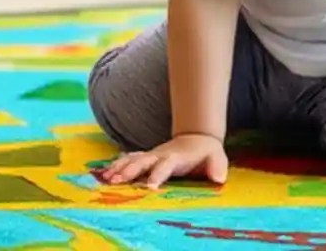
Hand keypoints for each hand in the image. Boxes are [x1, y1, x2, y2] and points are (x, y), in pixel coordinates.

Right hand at [98, 133, 227, 188]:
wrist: (196, 138)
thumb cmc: (206, 151)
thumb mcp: (216, 157)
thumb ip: (217, 167)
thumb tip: (220, 179)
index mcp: (175, 157)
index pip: (165, 166)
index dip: (157, 175)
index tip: (149, 187)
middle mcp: (160, 155)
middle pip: (143, 161)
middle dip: (130, 170)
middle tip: (117, 181)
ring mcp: (151, 155)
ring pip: (132, 159)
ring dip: (119, 167)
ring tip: (106, 177)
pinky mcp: (146, 157)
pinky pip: (129, 159)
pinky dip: (117, 165)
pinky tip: (105, 173)